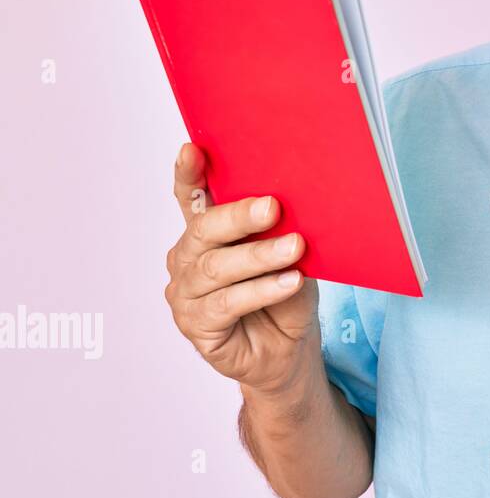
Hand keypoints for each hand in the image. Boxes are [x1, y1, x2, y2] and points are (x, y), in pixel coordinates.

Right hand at [164, 143, 319, 394]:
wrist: (290, 348)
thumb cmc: (286, 291)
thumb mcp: (289, 253)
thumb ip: (279, 228)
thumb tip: (292, 199)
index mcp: (206, 231)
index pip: (191, 198)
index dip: (188, 175)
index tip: (192, 149)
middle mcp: (188, 258)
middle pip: (204, 230)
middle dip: (239, 216)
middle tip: (272, 207)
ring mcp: (186, 293)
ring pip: (217, 268)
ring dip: (259, 256)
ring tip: (294, 248)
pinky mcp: (196, 326)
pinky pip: (227, 304)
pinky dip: (261, 290)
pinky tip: (288, 282)